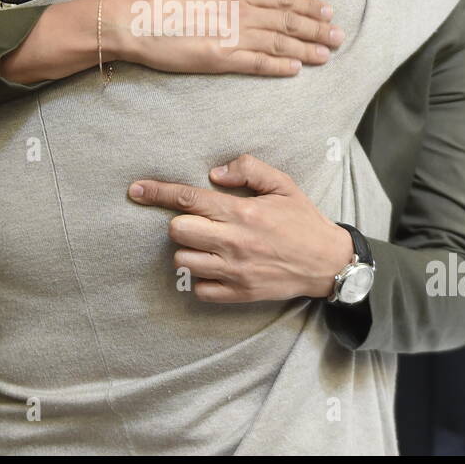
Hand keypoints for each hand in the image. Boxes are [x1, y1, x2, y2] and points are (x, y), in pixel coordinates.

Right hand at [105, 0, 343, 75]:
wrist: (135, 20)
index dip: (307, 7)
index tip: (327, 12)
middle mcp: (240, 12)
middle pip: (288, 22)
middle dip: (316, 29)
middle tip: (339, 37)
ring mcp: (232, 36)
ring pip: (279, 43)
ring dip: (306, 49)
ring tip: (327, 54)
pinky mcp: (221, 59)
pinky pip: (258, 63)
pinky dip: (280, 66)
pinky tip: (297, 69)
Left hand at [128, 154, 353, 302]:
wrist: (328, 263)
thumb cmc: (303, 220)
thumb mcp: (283, 184)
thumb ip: (248, 169)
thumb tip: (213, 173)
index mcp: (242, 212)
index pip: (188, 199)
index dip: (157, 192)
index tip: (135, 189)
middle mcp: (234, 242)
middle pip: (178, 231)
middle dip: (181, 223)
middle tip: (200, 223)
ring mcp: (234, 272)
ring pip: (182, 262)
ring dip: (189, 251)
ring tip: (207, 246)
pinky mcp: (238, 294)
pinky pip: (198, 289)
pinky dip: (200, 278)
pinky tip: (215, 267)